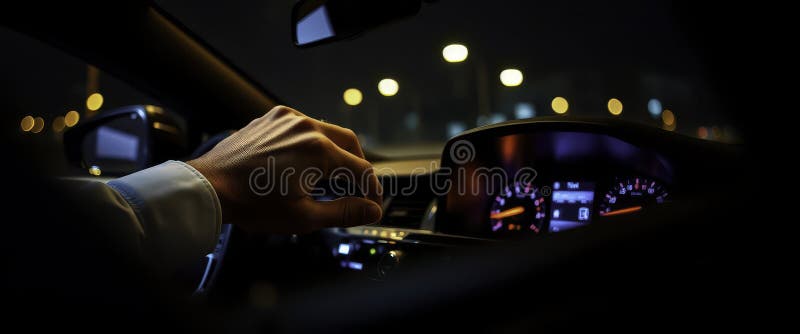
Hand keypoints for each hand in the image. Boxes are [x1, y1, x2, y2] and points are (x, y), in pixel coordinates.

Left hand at [188, 106, 381, 232]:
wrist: (209, 187)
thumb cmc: (251, 203)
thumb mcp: (304, 216)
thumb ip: (343, 212)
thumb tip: (371, 210)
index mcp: (319, 150)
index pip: (361, 170)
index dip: (372, 190)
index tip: (373, 203)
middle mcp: (306, 127)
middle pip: (350, 144)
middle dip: (359, 167)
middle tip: (359, 190)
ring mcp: (288, 119)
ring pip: (328, 131)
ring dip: (337, 153)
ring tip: (333, 179)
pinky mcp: (272, 118)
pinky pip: (304, 126)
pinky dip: (314, 142)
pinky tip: (307, 162)